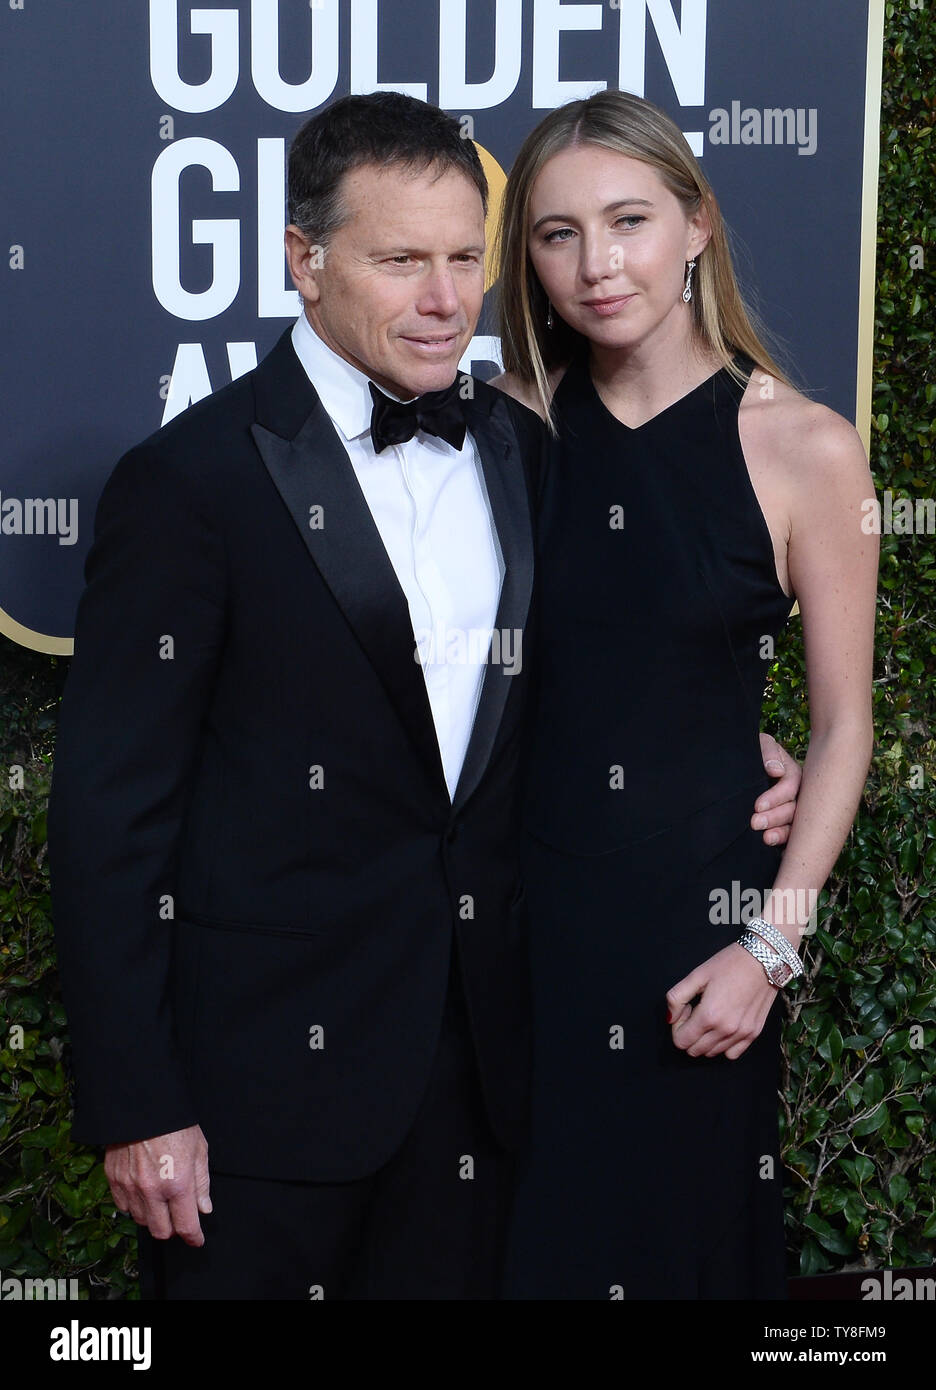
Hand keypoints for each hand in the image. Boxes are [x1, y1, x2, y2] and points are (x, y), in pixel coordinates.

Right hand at [105, 1124, 210, 1244]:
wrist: (143, 1106)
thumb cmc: (174, 1124)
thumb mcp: (199, 1150)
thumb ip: (202, 1183)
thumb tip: (203, 1208)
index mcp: (178, 1183)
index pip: (186, 1226)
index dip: (194, 1237)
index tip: (197, 1239)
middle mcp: (153, 1190)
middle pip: (161, 1231)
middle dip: (172, 1229)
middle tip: (178, 1217)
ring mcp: (131, 1187)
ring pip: (141, 1221)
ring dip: (153, 1216)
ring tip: (160, 1198)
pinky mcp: (114, 1180)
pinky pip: (123, 1207)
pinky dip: (134, 1205)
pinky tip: (143, 1192)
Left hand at [666, 943, 778, 1059]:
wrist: (763, 959)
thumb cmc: (729, 964)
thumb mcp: (696, 975)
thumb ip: (676, 998)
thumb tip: (670, 1019)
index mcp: (709, 1015)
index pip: (681, 1041)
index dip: (677, 1028)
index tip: (685, 1011)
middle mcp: (726, 1030)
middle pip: (695, 1050)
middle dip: (689, 1035)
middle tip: (695, 1013)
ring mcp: (741, 1034)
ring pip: (712, 1053)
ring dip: (705, 1040)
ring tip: (710, 1017)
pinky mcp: (753, 1034)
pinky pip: (732, 1054)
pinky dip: (723, 1046)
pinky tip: (723, 1028)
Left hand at [753, 732, 800, 846]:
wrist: (737, 768)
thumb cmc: (752, 753)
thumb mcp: (760, 745)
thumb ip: (768, 752)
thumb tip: (776, 771)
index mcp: (792, 773)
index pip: (791, 785)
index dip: (776, 796)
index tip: (757, 805)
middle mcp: (796, 793)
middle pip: (794, 808)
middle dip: (776, 817)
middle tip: (755, 823)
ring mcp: (791, 810)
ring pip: (794, 824)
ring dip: (781, 832)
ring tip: (766, 838)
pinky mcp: (784, 824)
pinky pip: (789, 835)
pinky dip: (781, 840)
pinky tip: (770, 844)